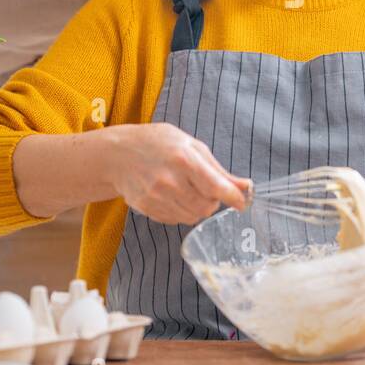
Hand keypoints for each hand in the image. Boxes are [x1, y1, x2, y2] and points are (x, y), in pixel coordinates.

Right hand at [105, 123, 251, 224]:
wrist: (118, 154)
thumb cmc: (158, 143)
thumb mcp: (191, 145)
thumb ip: (218, 170)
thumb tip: (246, 187)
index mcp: (183, 159)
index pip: (215, 187)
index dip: (233, 198)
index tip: (242, 203)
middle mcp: (169, 180)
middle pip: (206, 207)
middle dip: (212, 201)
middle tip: (205, 187)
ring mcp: (156, 196)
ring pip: (192, 217)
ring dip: (197, 207)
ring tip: (187, 189)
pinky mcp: (146, 208)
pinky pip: (176, 220)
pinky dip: (181, 211)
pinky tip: (173, 195)